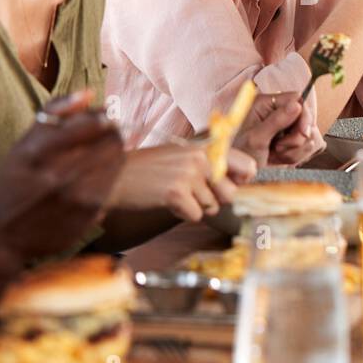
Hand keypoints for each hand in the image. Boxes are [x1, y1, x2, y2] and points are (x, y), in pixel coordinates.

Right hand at [0, 90, 125, 261]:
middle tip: (108, 133)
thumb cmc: (13, 182)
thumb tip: (90, 93)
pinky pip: (111, 188)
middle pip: (112, 142)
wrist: (0, 235)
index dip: (104, 118)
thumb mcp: (23, 144)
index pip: (94, 124)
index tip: (103, 117)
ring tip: (99, 154)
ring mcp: (76, 200)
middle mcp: (59, 177)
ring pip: (116, 164)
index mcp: (40, 153)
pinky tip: (91, 179)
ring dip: (113, 154)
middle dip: (113, 133)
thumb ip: (54, 113)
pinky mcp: (88, 218)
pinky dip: (107, 178)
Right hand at [111, 144, 235, 221]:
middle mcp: (200, 157)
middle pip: (231, 193)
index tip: (225, 185)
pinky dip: (182, 214)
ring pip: (212, 207)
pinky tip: (166, 201)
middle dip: (214, 200)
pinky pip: (196, 216)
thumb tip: (246, 176)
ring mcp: (189, 174)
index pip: (247, 165)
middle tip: (190, 193)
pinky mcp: (177, 193)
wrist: (115, 174)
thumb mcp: (182, 155)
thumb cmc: (150, 168)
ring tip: (173, 193)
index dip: (240, 181)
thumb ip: (211, 163)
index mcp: (204, 146)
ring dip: (195, 207)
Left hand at [233, 92, 321, 166]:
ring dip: (293, 150)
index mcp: (265, 104)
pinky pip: (306, 147)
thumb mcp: (256, 138)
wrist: (236, 175)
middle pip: (305, 118)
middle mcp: (276, 112)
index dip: (304, 116)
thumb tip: (297, 105)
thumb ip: (276, 120)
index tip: (302, 133)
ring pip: (308, 135)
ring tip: (274, 155)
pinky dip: (295, 156)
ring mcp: (284, 127)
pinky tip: (278, 159)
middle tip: (278, 148)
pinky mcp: (290, 141)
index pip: (297, 99)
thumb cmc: (240, 154)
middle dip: (295, 138)